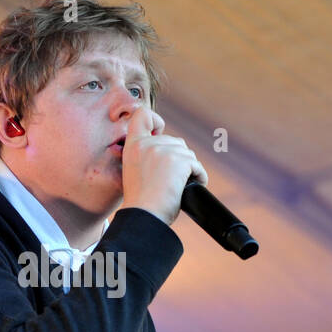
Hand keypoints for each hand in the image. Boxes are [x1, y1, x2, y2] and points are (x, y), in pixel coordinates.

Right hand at [120, 105, 207, 225]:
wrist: (143, 216)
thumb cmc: (141, 203)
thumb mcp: (134, 171)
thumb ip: (146, 156)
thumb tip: (169, 154)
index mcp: (132, 146)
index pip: (142, 114)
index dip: (156, 121)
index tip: (159, 134)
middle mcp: (147, 144)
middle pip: (174, 141)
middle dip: (178, 159)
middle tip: (172, 180)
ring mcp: (163, 150)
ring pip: (187, 154)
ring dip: (189, 169)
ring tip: (180, 186)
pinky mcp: (179, 161)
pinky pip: (197, 166)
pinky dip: (199, 176)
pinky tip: (192, 186)